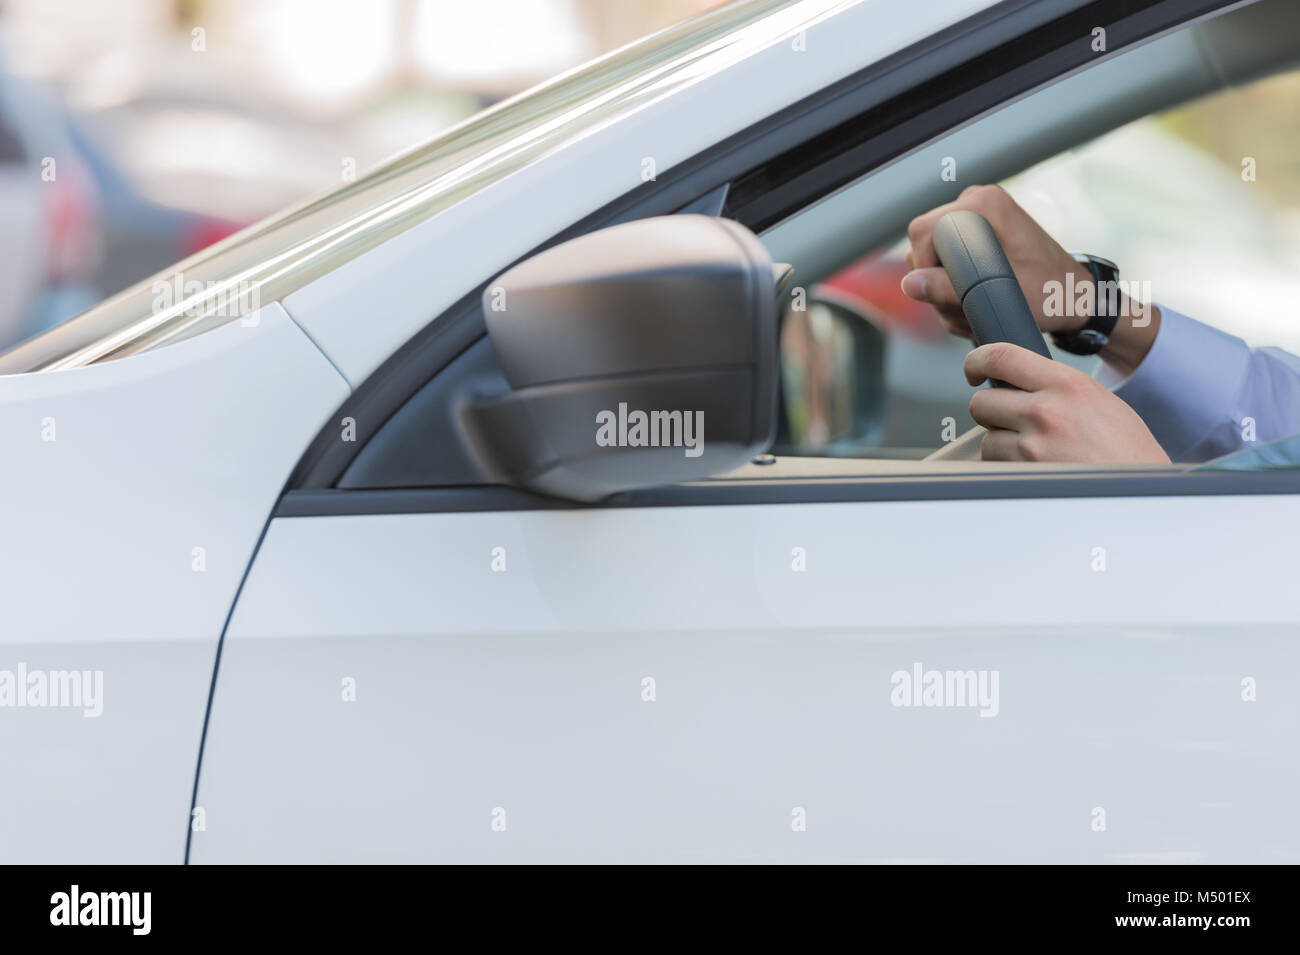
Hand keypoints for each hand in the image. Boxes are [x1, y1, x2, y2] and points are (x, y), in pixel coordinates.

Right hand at [901, 184, 1087, 338]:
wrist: (1075, 296)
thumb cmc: (1049, 294)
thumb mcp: (995, 295)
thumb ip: (948, 289)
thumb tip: (910, 284)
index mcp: (985, 205)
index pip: (923, 231)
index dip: (925, 268)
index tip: (947, 294)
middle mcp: (976, 203)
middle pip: (922, 245)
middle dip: (936, 283)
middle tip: (965, 306)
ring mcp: (975, 219)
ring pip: (930, 259)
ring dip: (944, 291)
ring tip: (975, 308)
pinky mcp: (974, 236)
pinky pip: (943, 262)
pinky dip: (953, 288)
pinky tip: (975, 302)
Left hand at [965, 343, 1169, 463]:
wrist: (1142, 492)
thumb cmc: (1125, 449)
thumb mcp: (1097, 400)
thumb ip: (1056, 387)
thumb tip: (1015, 382)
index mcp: (1067, 384)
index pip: (1001, 356)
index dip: (977, 360)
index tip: (974, 368)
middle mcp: (1046, 411)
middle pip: (982, 402)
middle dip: (991, 411)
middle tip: (1011, 420)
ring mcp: (1033, 447)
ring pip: (987, 439)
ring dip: (1002, 444)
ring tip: (1037, 451)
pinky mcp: (1025, 475)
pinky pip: (997, 466)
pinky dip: (1008, 467)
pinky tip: (1037, 468)